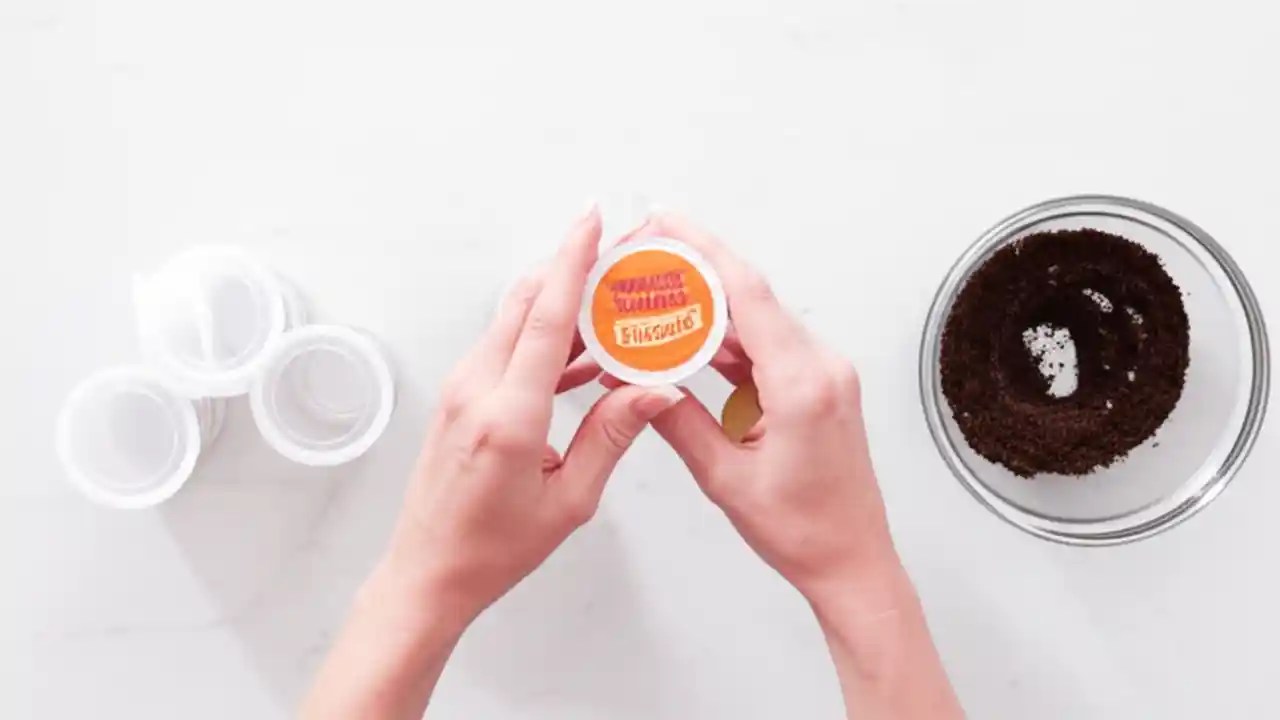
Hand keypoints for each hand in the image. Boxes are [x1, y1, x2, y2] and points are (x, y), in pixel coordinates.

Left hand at [386, 206, 682, 625]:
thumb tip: (655, 391)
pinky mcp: (460, 398)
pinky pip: (505, 349)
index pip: (545, 318)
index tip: (591, 221)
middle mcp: (477, 391)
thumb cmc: (493, 549)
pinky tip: (582, 354)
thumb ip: (612, 436)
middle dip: (569, 267)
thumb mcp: (570, 501)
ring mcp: (462, 391)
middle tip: (614, 250)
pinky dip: (543, 338)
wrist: (428, 572)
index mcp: (509, 416)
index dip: (571, 262)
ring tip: (610, 302)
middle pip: (525, 304)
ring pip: (514, 323)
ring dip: (558, 303)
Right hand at [628, 214, 898, 605]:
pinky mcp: (820, 385)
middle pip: (752, 298)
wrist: (853, 560)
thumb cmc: (805, 531)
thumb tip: (638, 383)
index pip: (748, 295)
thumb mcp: (725, 479)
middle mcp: (823, 368)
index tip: (667, 223)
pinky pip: (769, 347)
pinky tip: (689, 341)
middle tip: (646, 258)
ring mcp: (826, 374)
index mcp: (803, 386)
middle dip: (696, 272)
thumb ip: (679, 422)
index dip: (704, 250)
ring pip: (758, 321)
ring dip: (709, 309)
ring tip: (655, 299)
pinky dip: (728, 341)